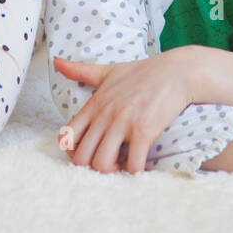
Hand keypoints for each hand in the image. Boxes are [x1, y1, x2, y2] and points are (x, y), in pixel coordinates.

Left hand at [54, 49, 192, 174]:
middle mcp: (105, 114)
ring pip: (102, 164)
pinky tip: (140, 165)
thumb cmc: (142, 72)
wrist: (176, 71)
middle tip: (108, 163)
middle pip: (81, 158)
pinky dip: (134, 172)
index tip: (90, 153)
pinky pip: (132, 164)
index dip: (73, 152)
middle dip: (92, 168)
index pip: (67, 137)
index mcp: (94, 104)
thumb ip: (80, 70)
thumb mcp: (107, 71)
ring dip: (112, 172)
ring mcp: (123, 123)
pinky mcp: (144, 131)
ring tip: (123, 164)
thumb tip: (56, 61)